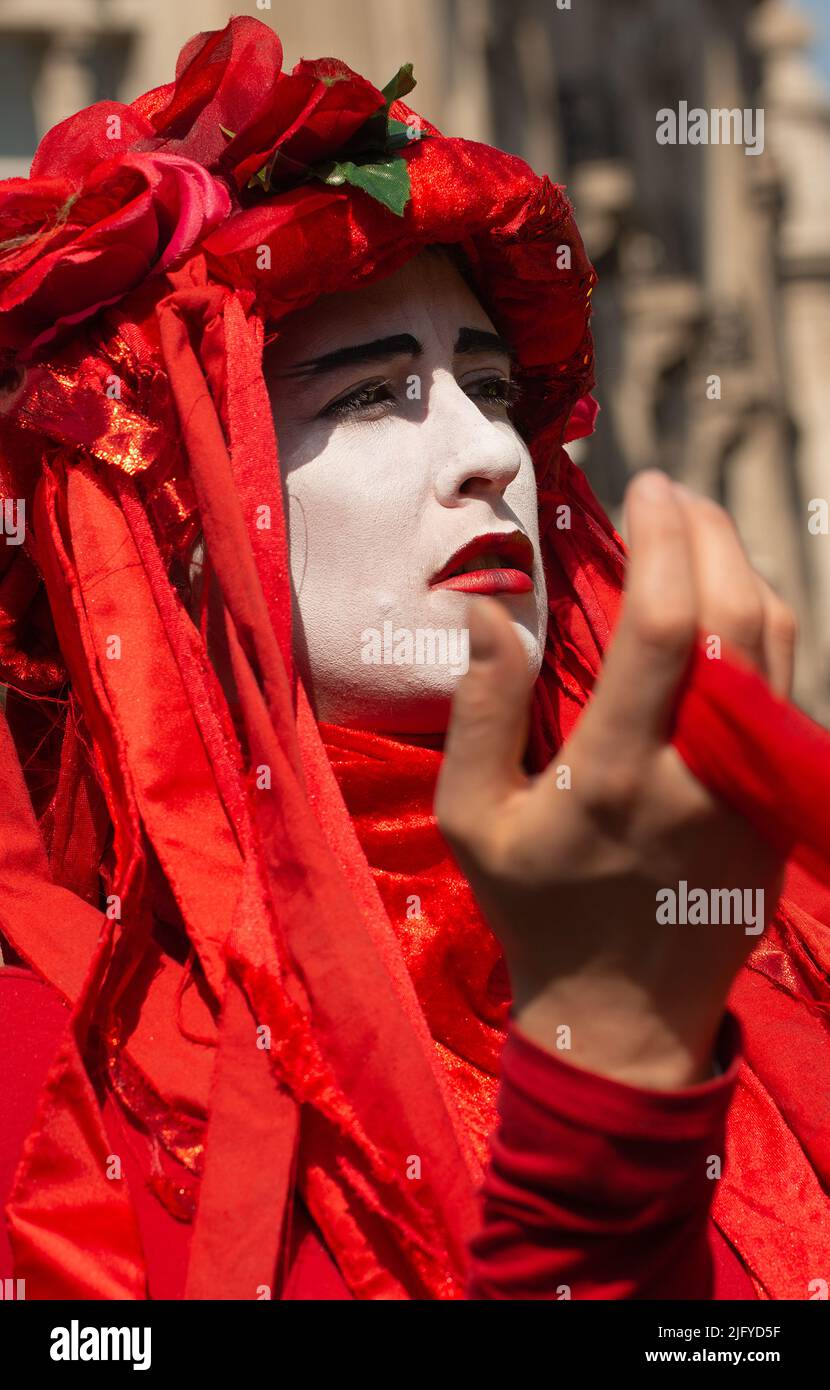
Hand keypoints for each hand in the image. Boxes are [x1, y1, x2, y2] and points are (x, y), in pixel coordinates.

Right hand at [435, 471, 795, 1088]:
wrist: (626, 1017)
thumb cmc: (538, 911)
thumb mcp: (474, 822)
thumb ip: (480, 711)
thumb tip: (487, 608)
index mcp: (617, 774)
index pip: (664, 627)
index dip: (664, 539)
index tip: (643, 488)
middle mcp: (702, 771)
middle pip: (736, 616)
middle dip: (711, 532)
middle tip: (672, 493)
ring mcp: (752, 787)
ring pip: (776, 647)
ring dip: (744, 569)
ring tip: (700, 530)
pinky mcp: (777, 801)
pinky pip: (785, 688)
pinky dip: (762, 624)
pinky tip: (725, 602)